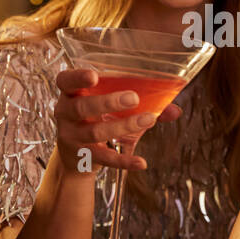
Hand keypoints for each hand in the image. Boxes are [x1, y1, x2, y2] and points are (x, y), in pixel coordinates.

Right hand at [53, 68, 181, 172]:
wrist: (76, 157)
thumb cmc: (97, 120)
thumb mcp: (111, 108)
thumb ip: (142, 103)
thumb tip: (174, 109)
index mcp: (71, 93)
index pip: (66, 81)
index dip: (77, 77)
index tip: (94, 76)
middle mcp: (66, 113)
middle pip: (81, 107)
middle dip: (107, 102)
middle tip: (133, 98)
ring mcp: (72, 136)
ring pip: (95, 132)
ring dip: (123, 126)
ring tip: (148, 120)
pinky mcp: (83, 157)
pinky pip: (104, 158)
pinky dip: (124, 161)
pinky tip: (141, 162)